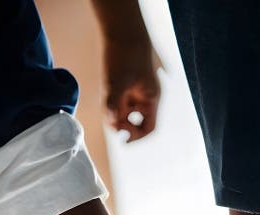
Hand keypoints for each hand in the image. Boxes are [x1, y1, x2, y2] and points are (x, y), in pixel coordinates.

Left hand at [103, 25, 159, 140]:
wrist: (121, 29)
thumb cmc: (123, 53)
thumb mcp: (116, 80)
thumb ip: (114, 104)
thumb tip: (112, 125)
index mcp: (151, 98)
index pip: (148, 128)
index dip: (137, 137)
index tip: (123, 140)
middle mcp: (145, 98)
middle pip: (135, 123)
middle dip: (123, 123)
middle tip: (110, 117)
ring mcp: (135, 92)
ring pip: (125, 113)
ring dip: (115, 112)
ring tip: (109, 98)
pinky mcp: (125, 87)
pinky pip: (119, 103)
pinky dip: (112, 104)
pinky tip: (108, 93)